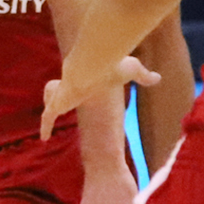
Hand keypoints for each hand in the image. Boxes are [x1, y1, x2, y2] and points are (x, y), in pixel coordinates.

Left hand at [40, 57, 160, 139]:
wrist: (94, 64)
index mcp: (86, 76)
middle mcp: (71, 84)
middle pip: (59, 87)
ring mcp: (62, 94)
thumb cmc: (112, 65)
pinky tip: (44, 138)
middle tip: (57, 100)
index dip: (76, 84)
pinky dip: (46, 126)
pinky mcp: (57, 104)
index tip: (77, 88)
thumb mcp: (132, 70)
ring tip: (57, 108)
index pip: (78, 80)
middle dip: (57, 91)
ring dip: (53, 99)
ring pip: (52, 98)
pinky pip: (48, 116)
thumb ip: (143, 76)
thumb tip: (159, 78)